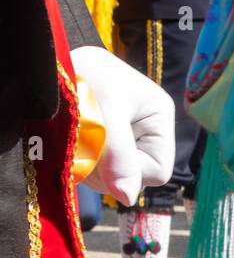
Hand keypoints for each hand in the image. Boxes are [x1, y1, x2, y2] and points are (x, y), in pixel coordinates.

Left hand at [69, 46, 175, 206]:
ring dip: (92, 169)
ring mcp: (126, 139)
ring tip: (75, 141)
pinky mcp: (106, 144)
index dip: (129, 171)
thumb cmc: (81, 75)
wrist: (49, 60)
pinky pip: (101, 172)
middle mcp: (147, 131)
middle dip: (106, 170)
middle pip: (135, 177)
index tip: (102, 154)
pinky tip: (73, 145)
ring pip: (116, 179)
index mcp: (159, 117)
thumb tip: (127, 198)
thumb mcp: (103, 113)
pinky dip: (84, 165)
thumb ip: (118, 156)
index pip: (158, 171)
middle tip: (82, 146)